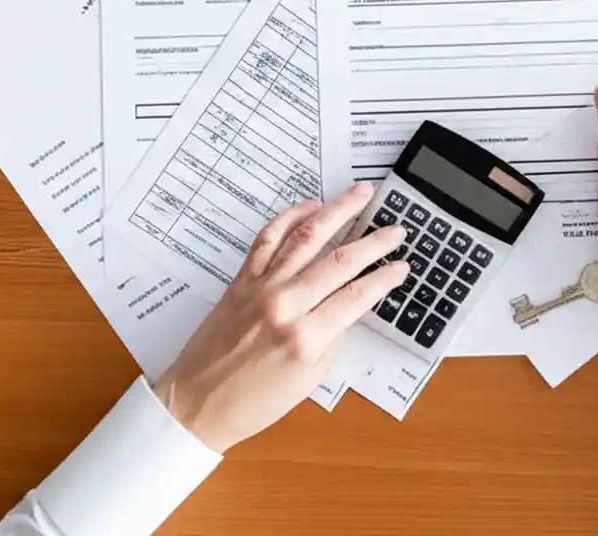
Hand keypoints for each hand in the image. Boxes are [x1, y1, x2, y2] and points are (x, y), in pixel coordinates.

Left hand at [151, 182, 408, 452]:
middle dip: (374, 242)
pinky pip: (267, 239)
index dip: (384, 278)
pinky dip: (290, 217)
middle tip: (396, 229)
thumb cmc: (252, 403)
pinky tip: (310, 206)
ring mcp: (261, 288)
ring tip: (360, 194)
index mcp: (306, 338)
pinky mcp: (241, 281)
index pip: (357, 296)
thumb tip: (347, 308)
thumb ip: (331, 340)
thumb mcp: (308, 381)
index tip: (402, 266)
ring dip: (337, 211)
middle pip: (340, 261)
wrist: (195, 403)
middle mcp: (285, 305)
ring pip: (306, 237)